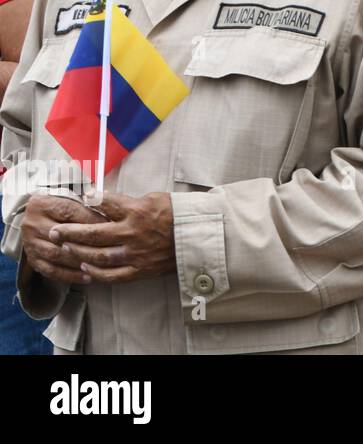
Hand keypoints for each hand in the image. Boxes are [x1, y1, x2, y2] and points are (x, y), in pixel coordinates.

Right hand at [20, 194, 108, 284]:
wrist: (36, 219)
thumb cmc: (61, 208)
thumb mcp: (71, 199)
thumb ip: (87, 204)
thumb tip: (111, 210)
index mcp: (43, 204)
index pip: (70, 212)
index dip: (93, 220)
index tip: (113, 227)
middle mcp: (33, 223)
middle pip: (63, 236)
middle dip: (87, 243)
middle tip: (109, 249)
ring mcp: (30, 243)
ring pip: (57, 255)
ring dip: (79, 262)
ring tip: (100, 265)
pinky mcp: (32, 259)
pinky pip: (51, 270)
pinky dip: (70, 275)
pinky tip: (86, 276)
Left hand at [47, 192, 175, 284]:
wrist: (199, 237)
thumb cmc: (179, 214)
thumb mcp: (157, 198)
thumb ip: (131, 202)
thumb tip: (106, 202)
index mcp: (138, 211)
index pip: (105, 203)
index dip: (89, 199)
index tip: (79, 198)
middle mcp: (133, 232)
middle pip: (93, 233)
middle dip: (69, 232)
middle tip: (54, 231)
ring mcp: (135, 253)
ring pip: (98, 255)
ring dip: (77, 252)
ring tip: (64, 248)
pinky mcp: (140, 270)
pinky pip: (112, 274)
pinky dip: (96, 272)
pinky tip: (84, 268)